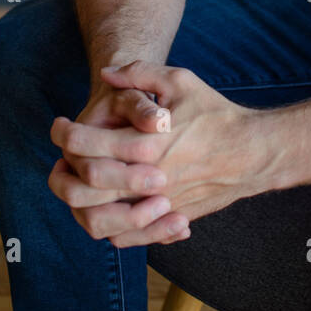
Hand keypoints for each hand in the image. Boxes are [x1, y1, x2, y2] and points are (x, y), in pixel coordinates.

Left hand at [48, 61, 279, 247]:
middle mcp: (148, 178)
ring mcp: (157, 204)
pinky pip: (125, 237)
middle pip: (84, 187)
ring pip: (99, 219)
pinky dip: (107, 227)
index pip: (86, 145)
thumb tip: (107, 74)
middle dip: (61, 173)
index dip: (63, 134)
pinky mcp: (167, 219)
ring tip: (76, 185)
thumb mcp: (181, 80)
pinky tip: (104, 208)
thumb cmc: (216, 113)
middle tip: (58, 159)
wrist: (252, 153)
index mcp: (147, 143)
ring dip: (79, 204)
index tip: (58, 126)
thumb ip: (140, 73)